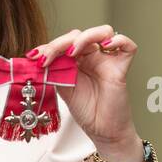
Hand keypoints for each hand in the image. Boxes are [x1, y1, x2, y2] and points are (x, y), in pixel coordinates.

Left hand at [26, 25, 142, 156]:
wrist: (101, 130)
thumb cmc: (86, 110)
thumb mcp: (62, 87)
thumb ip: (54, 71)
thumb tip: (37, 58)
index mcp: (77, 60)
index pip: (64, 42)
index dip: (48, 46)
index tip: (33, 57)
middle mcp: (93, 56)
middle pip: (79, 35)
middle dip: (60, 43)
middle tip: (47, 56)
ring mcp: (108, 60)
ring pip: (103, 32)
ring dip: (84, 38)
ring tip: (71, 52)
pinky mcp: (121, 67)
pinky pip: (127, 46)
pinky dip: (119, 40)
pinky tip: (105, 47)